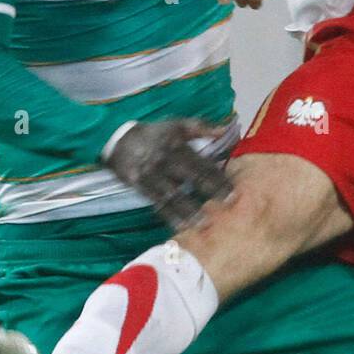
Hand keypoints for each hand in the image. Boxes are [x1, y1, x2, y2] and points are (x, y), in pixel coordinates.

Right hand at [104, 119, 232, 229]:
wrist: (119, 140)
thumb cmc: (155, 134)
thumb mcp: (177, 125)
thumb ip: (202, 127)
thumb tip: (225, 129)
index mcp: (177, 146)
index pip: (202, 163)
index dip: (219, 177)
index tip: (234, 190)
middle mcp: (166, 161)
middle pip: (190, 178)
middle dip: (209, 191)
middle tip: (226, 206)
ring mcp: (152, 175)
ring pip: (173, 195)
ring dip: (188, 210)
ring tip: (203, 224)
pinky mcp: (140, 187)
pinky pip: (156, 204)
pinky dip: (169, 217)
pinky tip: (181, 227)